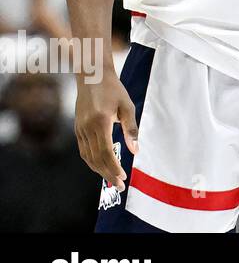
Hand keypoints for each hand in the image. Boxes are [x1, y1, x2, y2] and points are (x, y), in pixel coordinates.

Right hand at [74, 75, 136, 191]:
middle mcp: (87, 128)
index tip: (123, 178)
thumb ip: (131, 129)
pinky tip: (101, 166)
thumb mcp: (127, 106)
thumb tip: (135, 150)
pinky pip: (83, 150)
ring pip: (88, 157)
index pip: (106, 152)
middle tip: (119, 186)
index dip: (114, 167)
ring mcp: (80, 129)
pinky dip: (92, 161)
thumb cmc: (113, 89)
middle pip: (96, 158)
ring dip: (99, 170)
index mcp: (100, 122)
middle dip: (108, 174)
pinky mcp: (77, 129)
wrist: (92, 76)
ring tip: (112, 180)